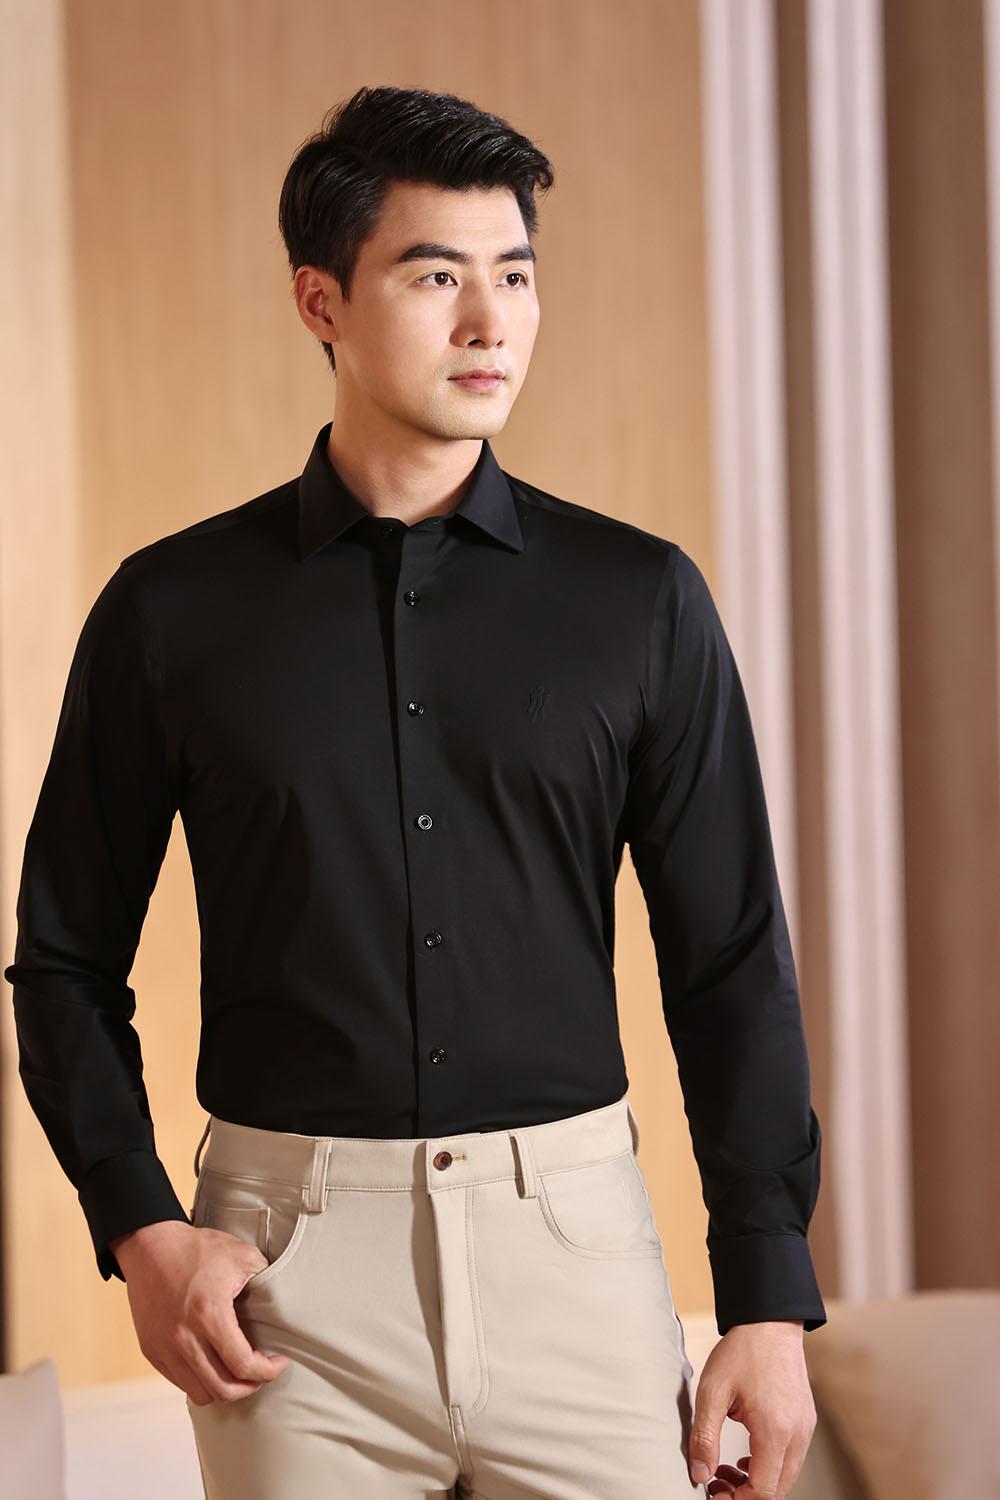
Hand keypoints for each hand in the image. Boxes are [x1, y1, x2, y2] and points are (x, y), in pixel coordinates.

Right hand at [109, 1220, 290, 1405]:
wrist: (149, 1247)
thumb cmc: (196, 1250)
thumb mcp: (241, 1255)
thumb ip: (266, 1278)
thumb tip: (282, 1301)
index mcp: (209, 1314)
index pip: (243, 1365)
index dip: (268, 1371)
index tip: (279, 1363)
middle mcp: (184, 1338)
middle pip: (223, 1389)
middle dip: (250, 1386)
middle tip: (262, 1372)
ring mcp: (164, 1348)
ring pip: (201, 1393)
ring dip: (225, 1389)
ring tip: (238, 1372)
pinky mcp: (151, 1351)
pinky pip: (181, 1383)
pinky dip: (201, 1381)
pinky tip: (214, 1364)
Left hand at [687, 1320, 815, 1497]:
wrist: (769, 1321)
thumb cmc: (741, 1352)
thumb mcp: (712, 1391)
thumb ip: (705, 1437)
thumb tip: (700, 1474)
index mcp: (775, 1431)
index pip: (763, 1490)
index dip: (737, 1499)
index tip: (714, 1490)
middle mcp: (798, 1435)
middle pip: (778, 1489)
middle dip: (746, 1494)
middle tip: (717, 1480)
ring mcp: (805, 1428)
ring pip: (786, 1476)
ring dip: (758, 1481)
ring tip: (727, 1468)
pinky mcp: (806, 1420)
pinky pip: (791, 1458)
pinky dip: (770, 1465)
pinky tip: (746, 1454)